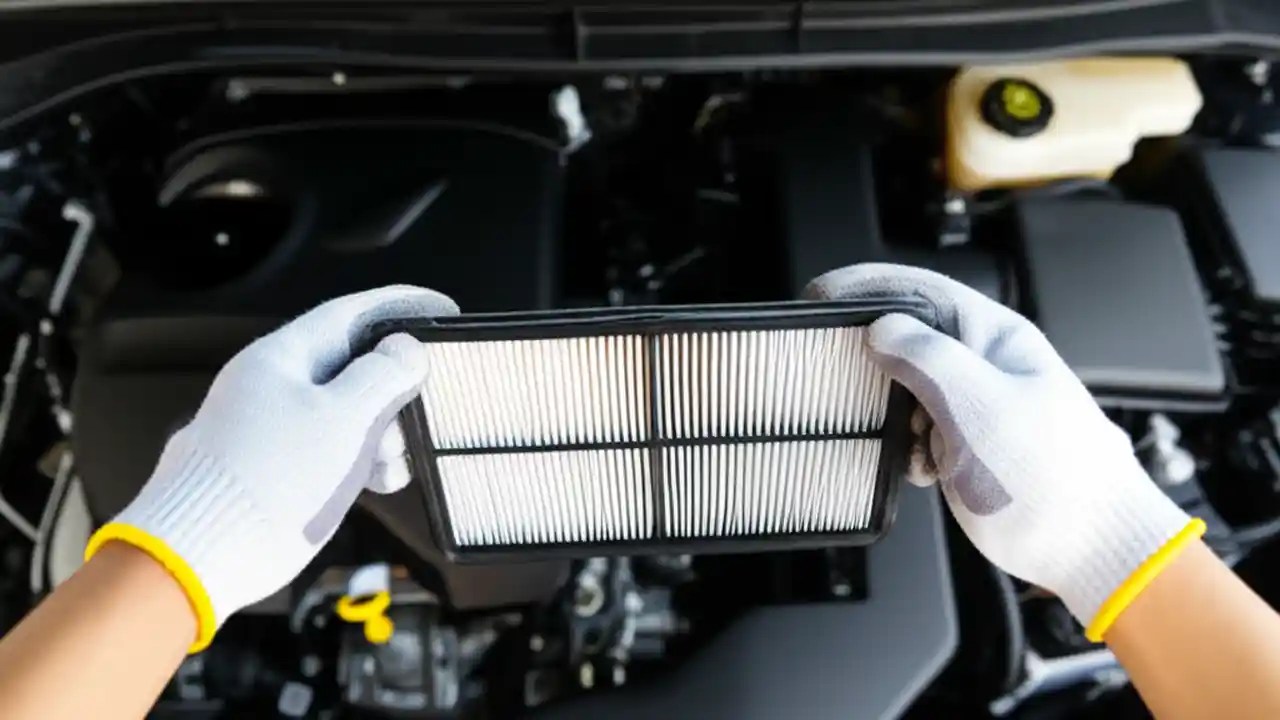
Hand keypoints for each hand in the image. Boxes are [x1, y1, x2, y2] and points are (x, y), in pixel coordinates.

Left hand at [85, 286, 457, 650]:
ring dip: (381, 433)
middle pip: (352, 365)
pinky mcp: (276, 470)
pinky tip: (379, 481)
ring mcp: (272, 429)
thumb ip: (383, 375)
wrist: (202, 555)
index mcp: (281, 357)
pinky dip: (362, 461)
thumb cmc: (270, 480)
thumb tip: (406, 349)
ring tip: (391, 463)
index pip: (351, 313)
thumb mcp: (345, 418)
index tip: (442, 309)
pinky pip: (332, 450)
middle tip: (421, 410)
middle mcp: (273, 386)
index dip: (401, 306)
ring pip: (347, 413)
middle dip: (393, 390)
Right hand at [806, 263, 1196, 638]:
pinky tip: (923, 468)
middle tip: (839, 374)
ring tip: (906, 439)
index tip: (818, 295)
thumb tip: (882, 328)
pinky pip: (914, 434)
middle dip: (874, 361)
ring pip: (905, 391)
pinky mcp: (964, 448)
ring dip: (890, 416)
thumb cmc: (1056, 476)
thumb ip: (926, 357)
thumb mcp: (980, 405)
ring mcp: (973, 408)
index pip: (920, 291)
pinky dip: (906, 450)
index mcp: (994, 337)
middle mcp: (981, 366)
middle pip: (907, 339)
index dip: (866, 286)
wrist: (1090, 549)